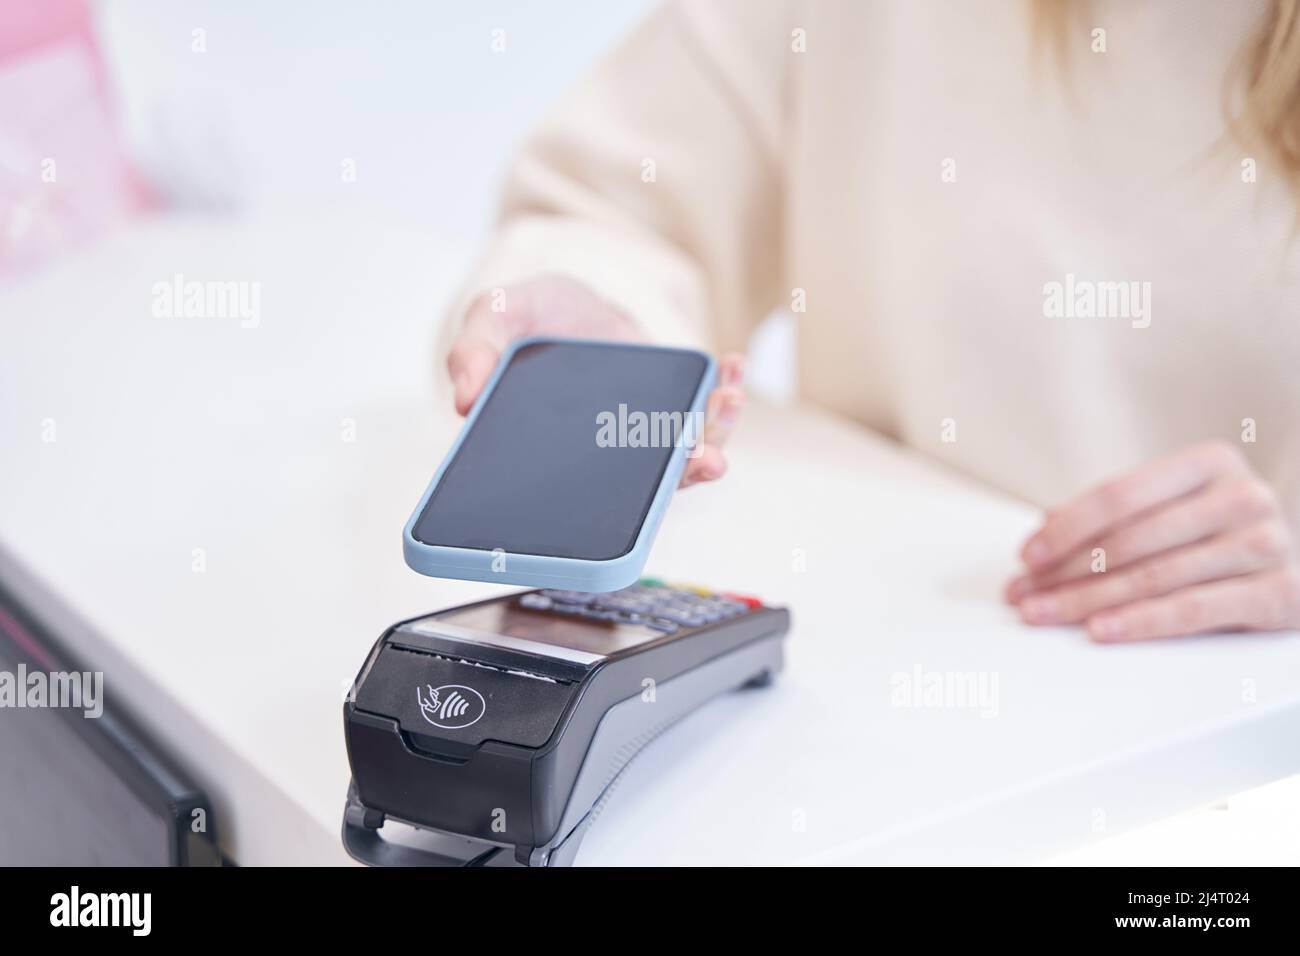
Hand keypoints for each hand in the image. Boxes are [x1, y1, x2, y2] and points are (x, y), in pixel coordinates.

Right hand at [445, 275, 744, 486]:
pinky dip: (722, 392)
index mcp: (560, 452)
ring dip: (715, 434)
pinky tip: (731, 366)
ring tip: (727, 400)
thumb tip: (461, 400)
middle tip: (704, 461)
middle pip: (649, 483)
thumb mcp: (492, 319)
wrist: (568, 295)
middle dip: (684, 475)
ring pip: (684, 451)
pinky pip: (701, 413)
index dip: (616, 510)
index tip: (645, 497)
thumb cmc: (527, 318)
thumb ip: (472, 352)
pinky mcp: (669, 403)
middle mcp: (606, 453)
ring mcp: (642, 430)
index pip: (586, 495)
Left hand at [1006, 441, 1299, 641]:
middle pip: (1130, 540)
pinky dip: (1141, 622)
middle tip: (1022, 594)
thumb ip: (1114, 515)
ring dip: (1087, 601)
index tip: (1026, 556)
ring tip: (1043, 615)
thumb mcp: (1169, 510)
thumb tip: (1044, 530)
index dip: (1066, 528)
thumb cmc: (1218, 534)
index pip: (1120, 496)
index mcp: (1210, 462)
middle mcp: (1243, 496)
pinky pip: (1195, 610)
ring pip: (1154, 577)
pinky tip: (1099, 630)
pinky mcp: (1282, 593)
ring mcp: (1266, 543)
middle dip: (1065, 572)